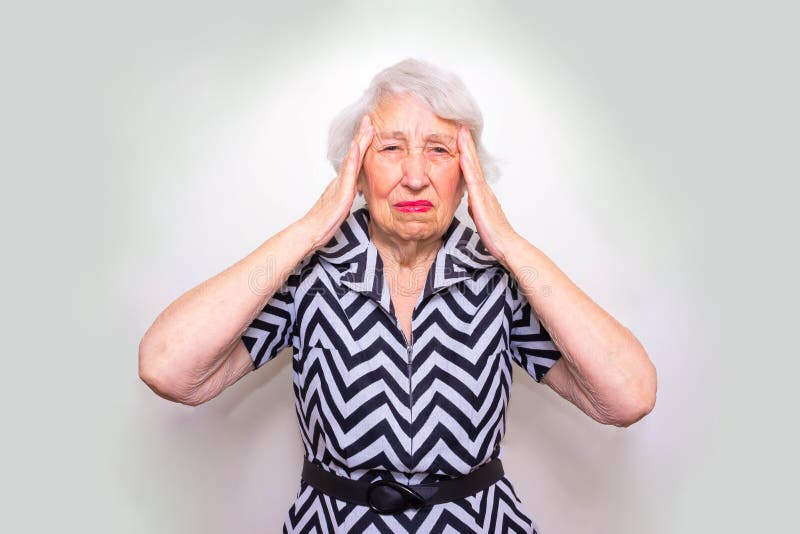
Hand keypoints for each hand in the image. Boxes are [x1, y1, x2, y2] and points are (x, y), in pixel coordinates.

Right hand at [302, 115, 373, 251]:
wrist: (310, 232)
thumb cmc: (323, 223)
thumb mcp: (340, 208)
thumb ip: (345, 197)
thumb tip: (352, 192)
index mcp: (342, 184)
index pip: (354, 160)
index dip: (361, 145)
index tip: (369, 130)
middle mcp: (340, 180)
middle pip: (353, 154)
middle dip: (361, 136)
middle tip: (368, 119)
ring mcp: (340, 185)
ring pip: (351, 159)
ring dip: (359, 141)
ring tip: (367, 126)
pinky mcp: (341, 193)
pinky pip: (348, 173)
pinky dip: (352, 159)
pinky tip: (357, 147)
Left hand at [457, 126, 518, 267]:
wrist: (507, 245)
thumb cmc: (496, 236)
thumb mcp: (481, 218)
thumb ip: (476, 208)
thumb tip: (471, 202)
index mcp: (482, 194)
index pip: (473, 170)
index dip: (467, 154)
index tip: (461, 139)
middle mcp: (484, 190)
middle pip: (473, 162)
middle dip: (467, 144)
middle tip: (461, 126)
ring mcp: (483, 192)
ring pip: (473, 165)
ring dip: (467, 148)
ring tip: (461, 131)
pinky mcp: (481, 198)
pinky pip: (472, 177)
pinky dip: (467, 163)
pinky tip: (462, 153)